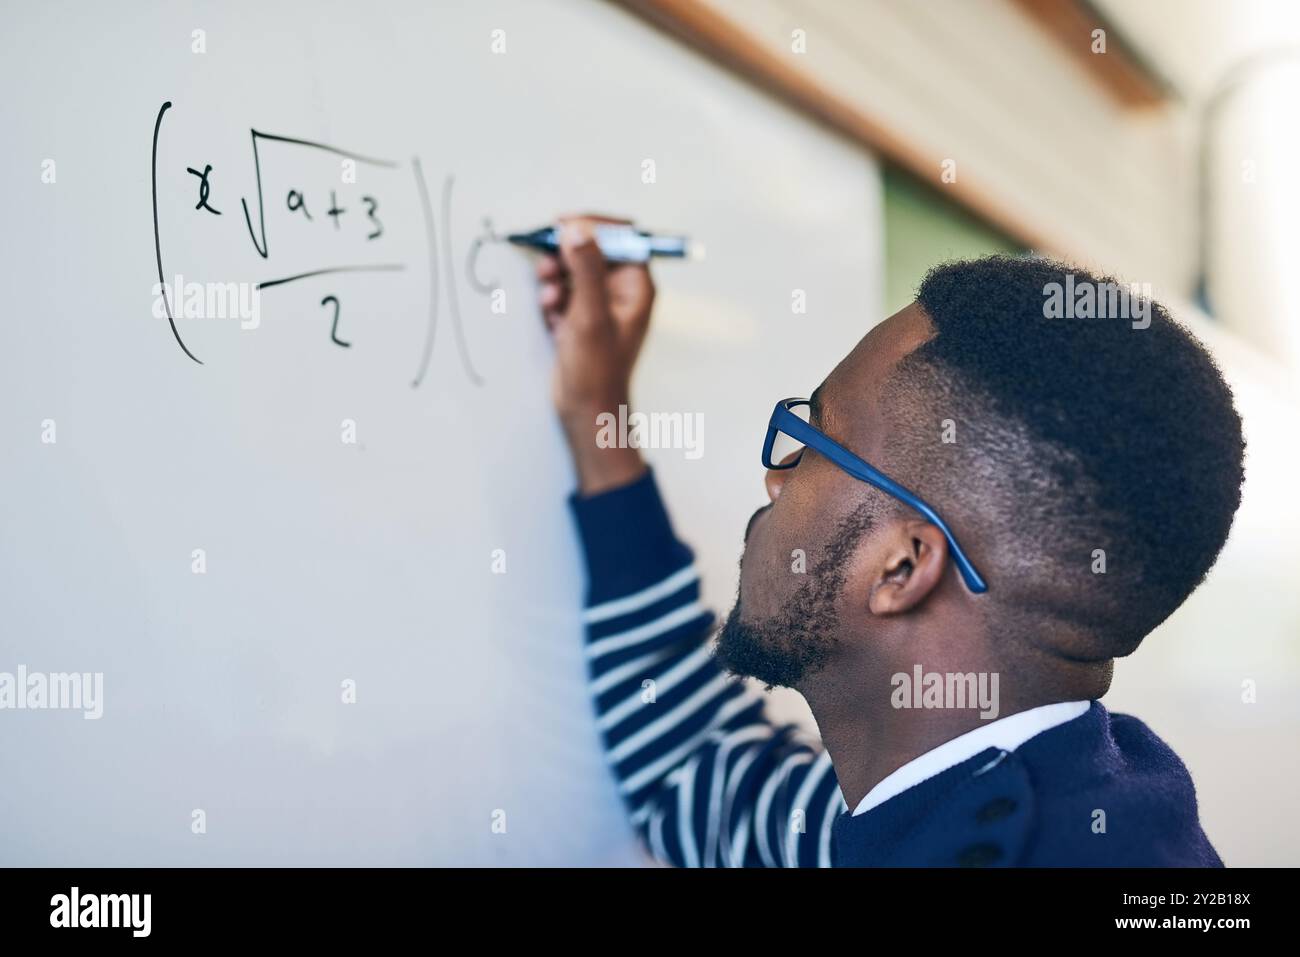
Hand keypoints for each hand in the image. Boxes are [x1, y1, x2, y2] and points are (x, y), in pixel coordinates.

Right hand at [537, 214, 652, 492]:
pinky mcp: (582, 318)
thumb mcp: (590, 316)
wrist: (586, 411)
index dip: (592, 226)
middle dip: (566, 254)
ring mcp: (601, 305)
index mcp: (637, 286)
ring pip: (574, 270)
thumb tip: (577, 230)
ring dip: (556, 276)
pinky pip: (564, 292)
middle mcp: (622, 292)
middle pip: (593, 250)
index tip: (563, 224)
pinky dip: (553, 297)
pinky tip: (550, 314)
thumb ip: (585, 269)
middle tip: (546, 263)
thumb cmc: (597, 371)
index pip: (621, 236)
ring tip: (548, 296)